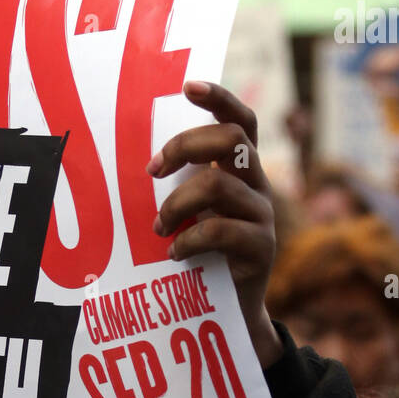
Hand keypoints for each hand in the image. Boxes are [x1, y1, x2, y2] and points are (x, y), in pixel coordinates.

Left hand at [146, 80, 281, 369]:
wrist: (232, 311)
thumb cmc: (202, 257)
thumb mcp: (191, 215)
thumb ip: (179, 188)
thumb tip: (135, 167)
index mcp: (241, 170)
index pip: (241, 121)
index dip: (219, 98)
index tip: (188, 86)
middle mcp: (258, 185)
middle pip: (231, 140)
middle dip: (185, 146)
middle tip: (152, 170)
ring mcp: (263, 214)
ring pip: (219, 184)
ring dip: (177, 202)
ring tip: (159, 227)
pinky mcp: (262, 247)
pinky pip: (221, 230)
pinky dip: (189, 239)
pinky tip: (174, 253)